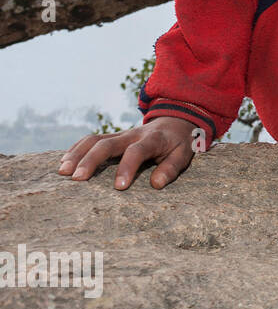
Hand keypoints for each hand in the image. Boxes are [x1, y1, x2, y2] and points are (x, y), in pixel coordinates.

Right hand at [58, 116, 197, 189]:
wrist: (175, 121)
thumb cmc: (179, 143)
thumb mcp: (184, 154)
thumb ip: (171, 169)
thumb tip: (156, 185)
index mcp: (153, 139)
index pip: (137, 152)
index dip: (127, 168)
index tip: (119, 187)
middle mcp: (133, 135)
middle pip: (107, 143)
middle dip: (91, 160)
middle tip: (76, 179)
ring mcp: (120, 134)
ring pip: (94, 139)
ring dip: (77, 154)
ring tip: (63, 172)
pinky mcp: (113, 136)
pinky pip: (91, 139)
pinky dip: (76, 149)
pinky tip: (64, 162)